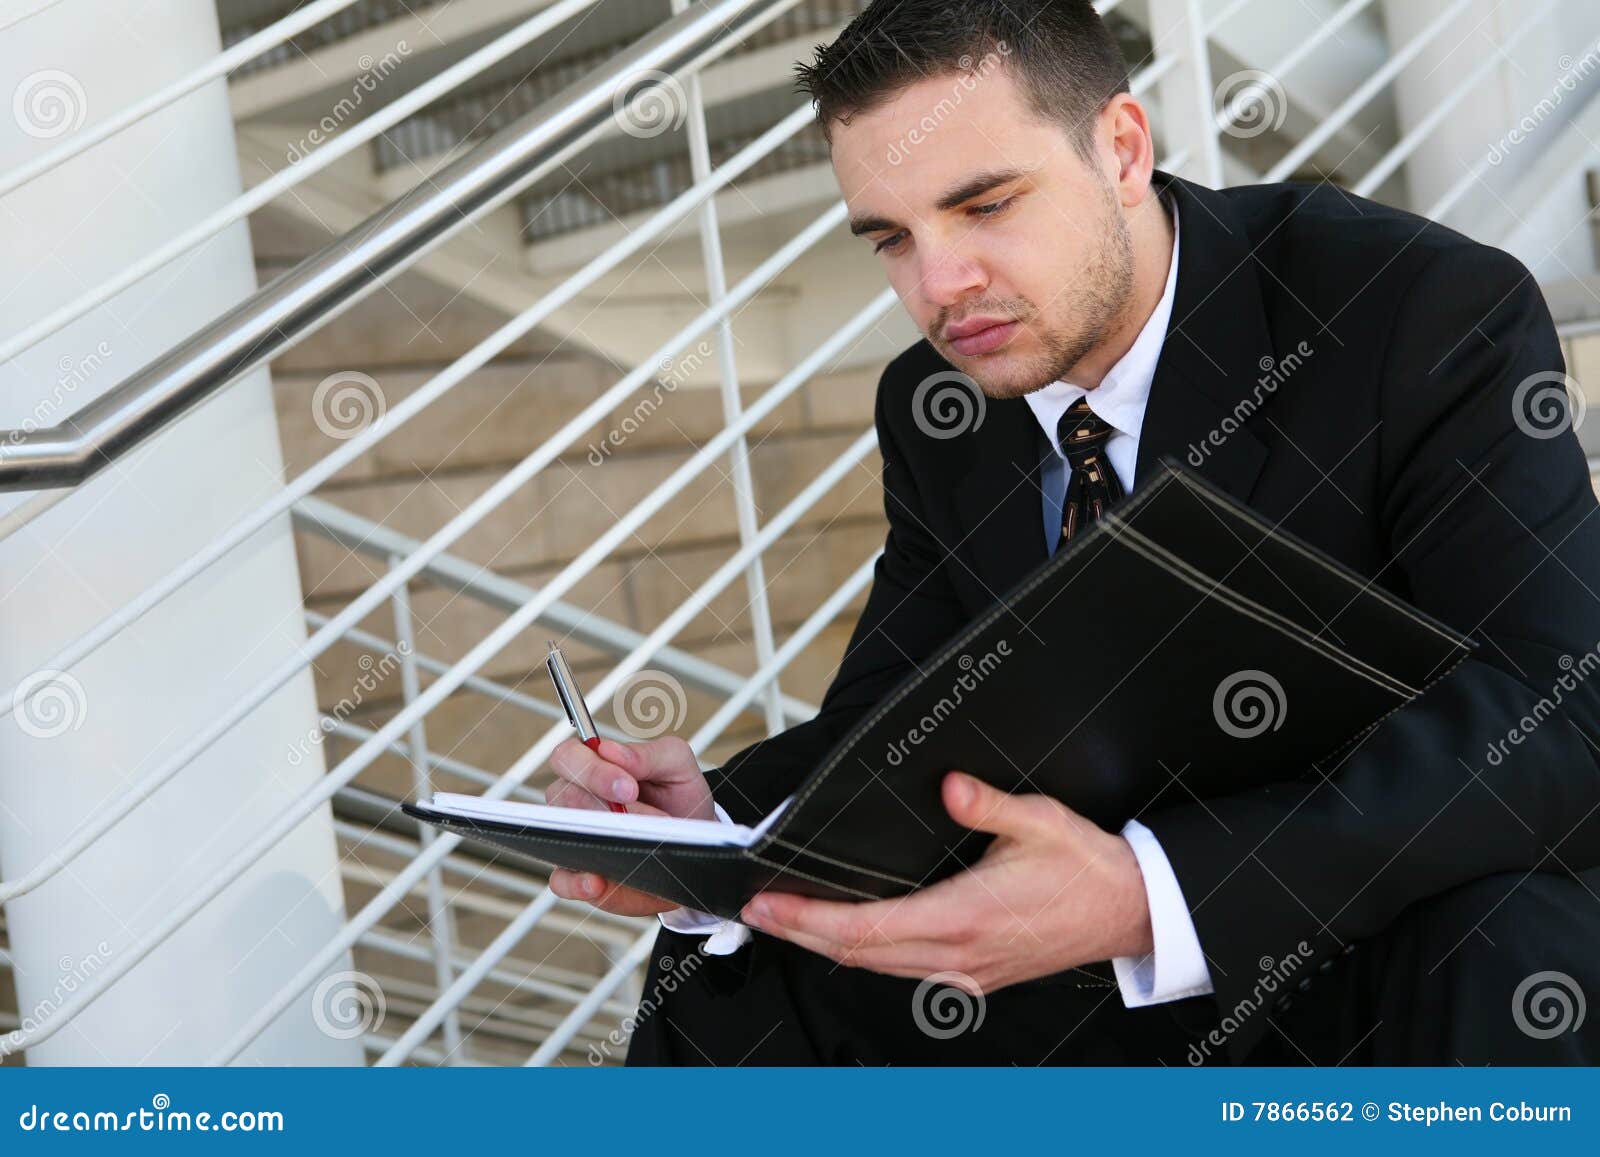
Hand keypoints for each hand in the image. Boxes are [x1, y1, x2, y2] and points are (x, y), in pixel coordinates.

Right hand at [545, 735, 713, 916]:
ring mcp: (572, 837)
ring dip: (595, 841)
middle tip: (635, 820)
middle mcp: (574, 799)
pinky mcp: (579, 873)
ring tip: (627, 847)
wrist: (693, 838)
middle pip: (563, 796)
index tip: (628, 788)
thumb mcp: (677, 766)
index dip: (594, 772)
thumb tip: (611, 751)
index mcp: (593, 765)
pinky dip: (576, 882)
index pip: (569, 757)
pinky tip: (597, 881)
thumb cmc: (677, 796)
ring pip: (562, 834)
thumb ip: (650, 753)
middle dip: (601, 808)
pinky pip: (561, 880)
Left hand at [738, 771, 1153, 991]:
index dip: (808, 918)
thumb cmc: (1086, 867)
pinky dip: (864, 952)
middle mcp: (959, 953)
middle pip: (857, 952)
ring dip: (827, 944)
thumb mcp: (1042, 821)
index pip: (865, 927)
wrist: (1130, 911)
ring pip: (877, 967)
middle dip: (800, 931)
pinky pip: (903, 970)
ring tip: (788, 918)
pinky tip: (847, 933)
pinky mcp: (974, 975)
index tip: (767, 903)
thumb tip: (949, 786)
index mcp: (966, 915)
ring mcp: (965, 971)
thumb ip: (989, 804)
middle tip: (755, 910)